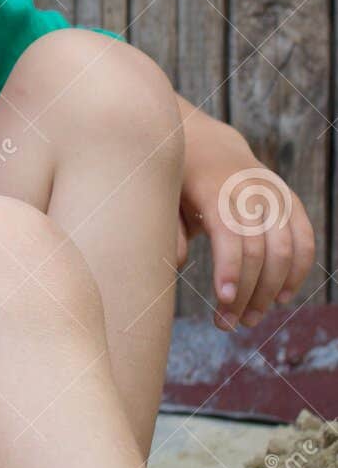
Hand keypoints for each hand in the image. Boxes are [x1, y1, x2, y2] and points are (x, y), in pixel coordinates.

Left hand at [176, 114, 314, 330]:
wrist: (206, 144)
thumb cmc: (177, 180)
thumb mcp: (162, 197)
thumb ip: (168, 229)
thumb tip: (174, 264)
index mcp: (214, 186)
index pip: (231, 232)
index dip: (230, 269)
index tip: (223, 302)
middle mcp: (249, 189)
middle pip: (259, 248)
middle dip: (246, 292)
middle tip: (228, 324)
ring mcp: (274, 194)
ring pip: (286, 248)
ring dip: (271, 290)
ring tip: (251, 319)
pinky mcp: (289, 201)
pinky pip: (304, 238)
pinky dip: (298, 270)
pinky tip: (281, 297)